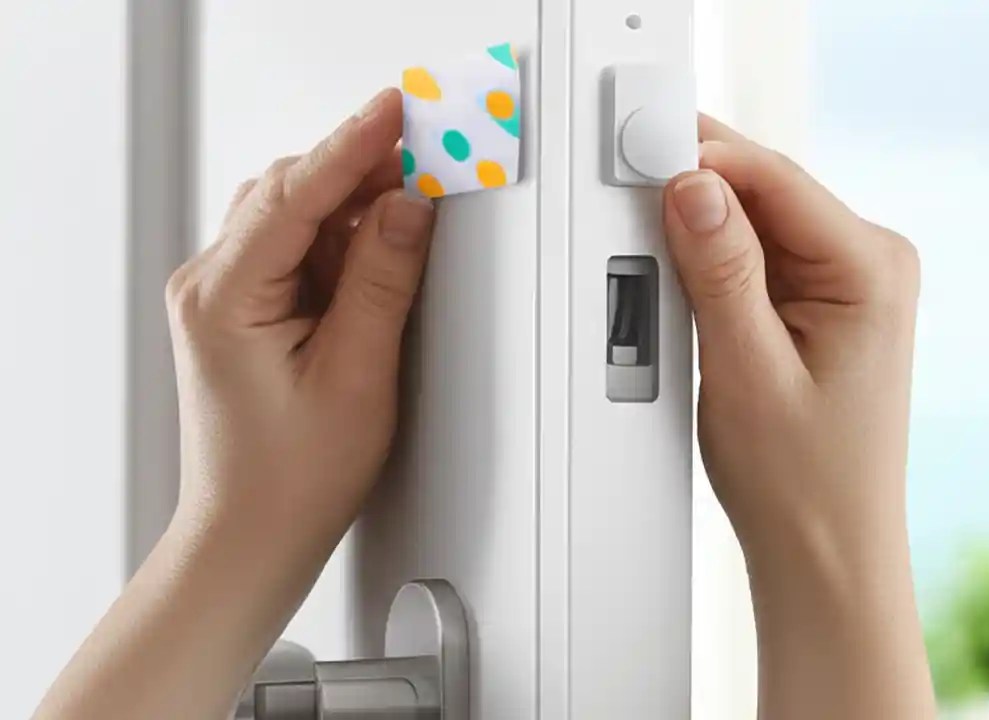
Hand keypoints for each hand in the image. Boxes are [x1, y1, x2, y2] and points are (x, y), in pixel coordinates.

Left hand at [34, 89, 433, 719]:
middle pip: (289, 193)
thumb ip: (382, 281)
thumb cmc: (291, 476)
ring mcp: (225, 296)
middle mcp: (212, 284)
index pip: (294, 194)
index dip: (352, 145)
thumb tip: (406, 210)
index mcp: (225, 295)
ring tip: (412, 202)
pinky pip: (296, 250)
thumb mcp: (356, 373)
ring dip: (352, 204)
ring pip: (294, 217)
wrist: (254, 532)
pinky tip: (379, 247)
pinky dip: (340, 239)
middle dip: (358, 169)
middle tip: (424, 155)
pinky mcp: (246, 311)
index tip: (394, 112)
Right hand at [663, 117, 933, 718]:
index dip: (702, 156)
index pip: (776, 177)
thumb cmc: (804, 482)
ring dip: (701, 227)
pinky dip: (714, 259)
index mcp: (872, 269)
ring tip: (648, 246)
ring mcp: (848, 283)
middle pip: (766, 190)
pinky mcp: (821, 304)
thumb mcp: (747, 370)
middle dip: (696, 188)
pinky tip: (682, 276)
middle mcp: (871, 264)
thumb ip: (720, 271)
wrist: (826, 550)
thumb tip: (693, 187)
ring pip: (756, 221)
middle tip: (625, 186)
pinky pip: (758, 257)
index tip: (638, 146)